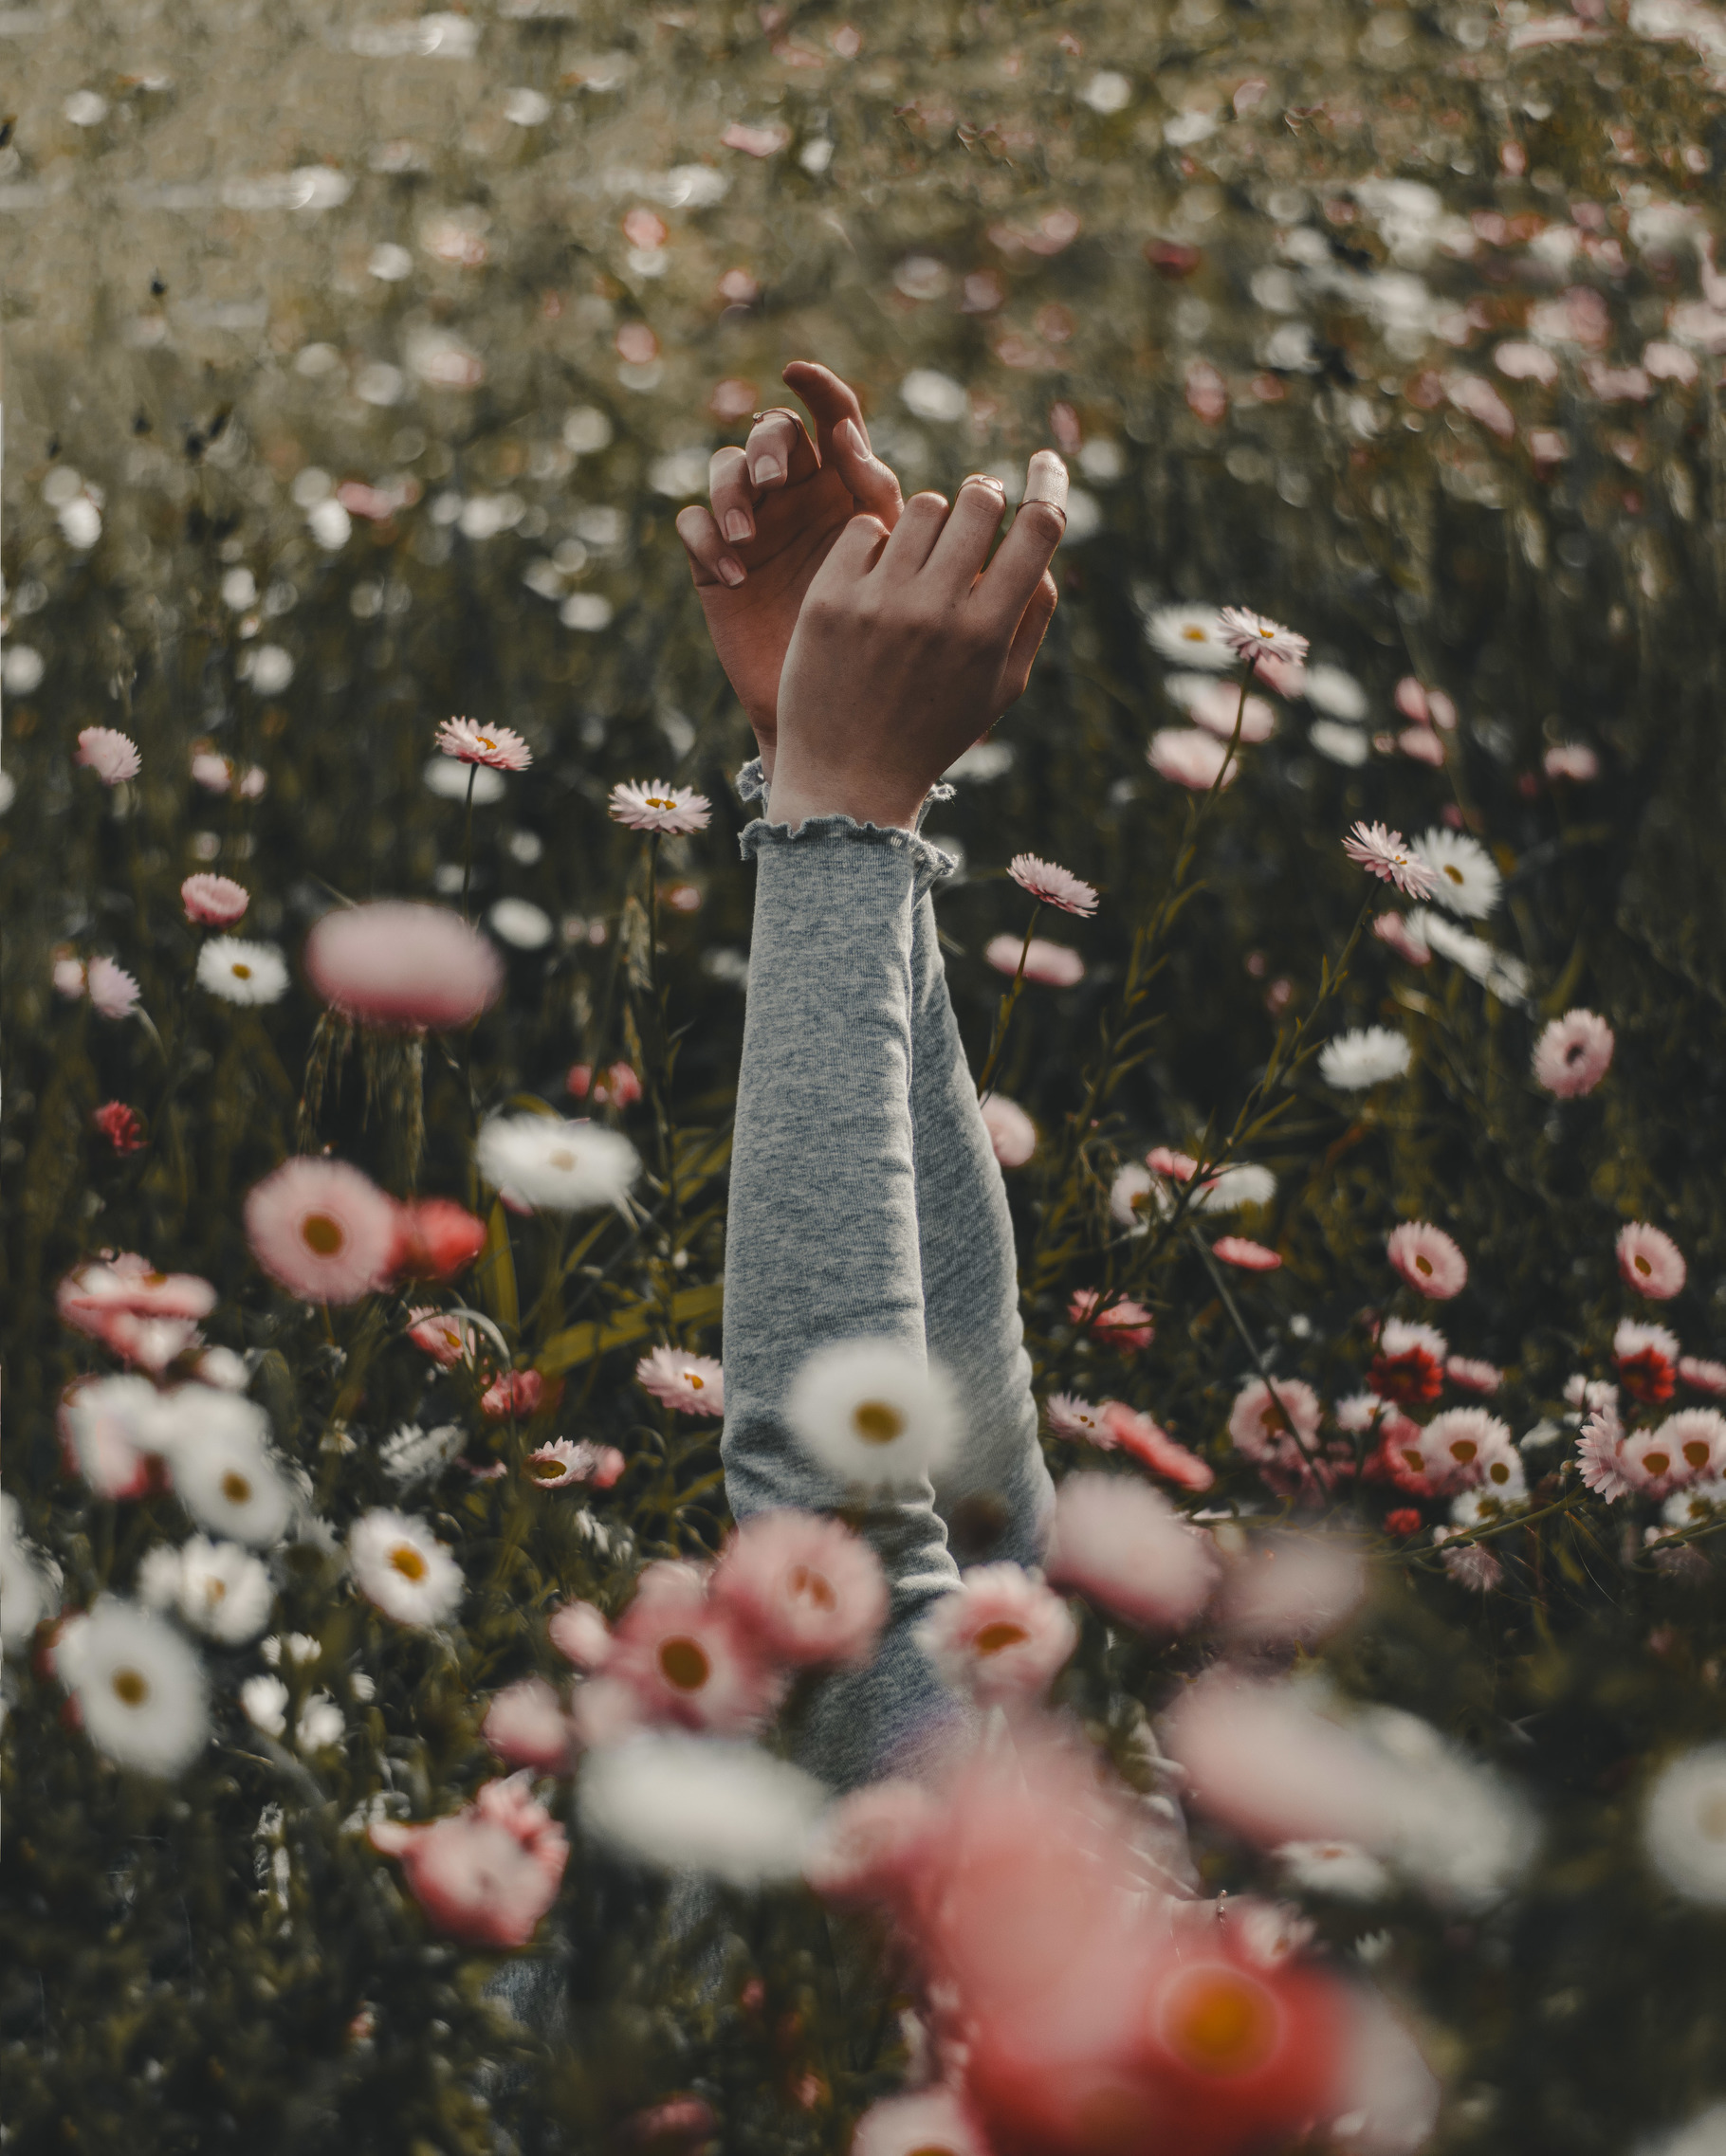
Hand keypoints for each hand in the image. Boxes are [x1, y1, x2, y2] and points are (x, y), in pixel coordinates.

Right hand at [675, 361, 904, 776]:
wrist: (839, 711)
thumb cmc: (878, 639)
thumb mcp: (887, 563)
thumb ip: (875, 497)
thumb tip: (848, 437)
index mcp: (844, 485)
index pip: (831, 417)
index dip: (816, 387)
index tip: (798, 370)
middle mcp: (795, 496)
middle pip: (771, 432)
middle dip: (770, 445)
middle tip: (778, 480)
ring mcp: (751, 525)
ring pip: (724, 468)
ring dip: (732, 490)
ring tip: (750, 537)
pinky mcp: (713, 561)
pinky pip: (692, 523)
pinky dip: (707, 536)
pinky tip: (734, 573)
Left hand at [767, 452, 1067, 833]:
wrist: (847, 781)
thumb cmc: (933, 732)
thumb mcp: (1000, 689)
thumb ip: (1030, 615)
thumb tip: (1038, 545)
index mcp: (988, 634)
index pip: (1037, 528)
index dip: (1048, 484)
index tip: (1045, 464)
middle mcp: (937, 611)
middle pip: (978, 500)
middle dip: (983, 500)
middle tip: (973, 518)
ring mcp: (879, 602)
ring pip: (922, 506)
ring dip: (929, 523)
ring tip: (918, 559)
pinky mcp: (829, 598)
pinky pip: (866, 526)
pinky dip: (876, 542)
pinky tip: (874, 577)